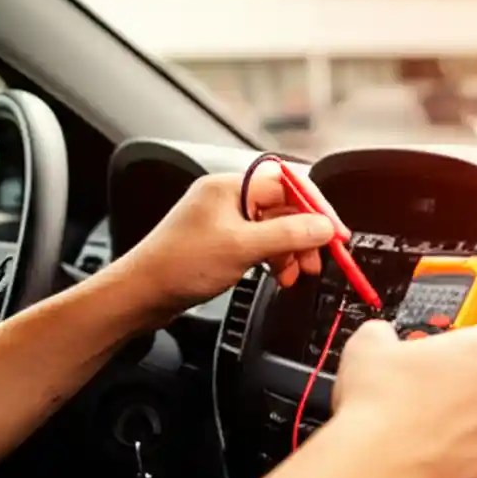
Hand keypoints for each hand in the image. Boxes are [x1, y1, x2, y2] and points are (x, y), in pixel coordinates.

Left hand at [114, 166, 337, 321]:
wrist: (141, 294)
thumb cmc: (179, 265)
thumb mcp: (242, 247)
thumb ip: (288, 234)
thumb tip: (324, 227)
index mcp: (230, 185)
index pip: (288, 183)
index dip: (316, 207)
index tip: (335, 232)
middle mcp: (228, 197)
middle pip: (284, 206)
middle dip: (305, 234)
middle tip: (319, 259)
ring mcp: (225, 220)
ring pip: (275, 228)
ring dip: (291, 251)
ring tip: (297, 274)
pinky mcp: (222, 242)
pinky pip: (260, 243)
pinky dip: (275, 259)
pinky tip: (280, 275)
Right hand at [330, 318, 476, 477]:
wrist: (378, 465)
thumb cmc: (380, 403)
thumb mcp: (369, 345)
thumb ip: (385, 333)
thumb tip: (381, 336)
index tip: (464, 345)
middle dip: (472, 380)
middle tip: (433, 386)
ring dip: (471, 417)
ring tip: (428, 424)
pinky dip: (467, 452)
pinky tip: (433, 451)